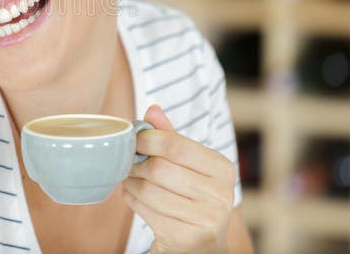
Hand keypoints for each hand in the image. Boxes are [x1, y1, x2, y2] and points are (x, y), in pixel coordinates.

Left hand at [122, 105, 236, 253]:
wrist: (201, 246)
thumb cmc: (191, 197)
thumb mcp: (189, 166)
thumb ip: (171, 137)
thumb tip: (153, 109)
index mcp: (222, 168)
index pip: (176, 145)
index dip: (147, 139)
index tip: (133, 138)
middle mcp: (220, 194)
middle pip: (159, 168)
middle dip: (136, 163)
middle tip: (127, 161)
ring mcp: (206, 219)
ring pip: (149, 190)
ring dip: (130, 182)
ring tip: (129, 178)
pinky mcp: (187, 238)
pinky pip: (145, 210)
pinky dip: (132, 200)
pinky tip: (133, 195)